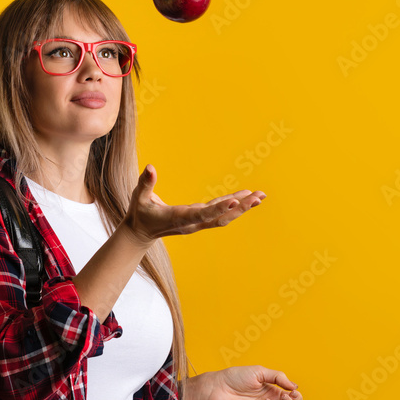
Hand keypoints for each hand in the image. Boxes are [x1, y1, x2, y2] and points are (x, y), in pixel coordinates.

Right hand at [123, 164, 264, 242]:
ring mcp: (198, 222)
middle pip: (219, 217)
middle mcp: (192, 223)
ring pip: (224, 216)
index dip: (217, 208)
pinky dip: (235, 205)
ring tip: (260, 196)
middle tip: (258, 197)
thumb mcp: (139, 198)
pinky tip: (248, 197)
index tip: (233, 201)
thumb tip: (150, 167)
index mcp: (178, 218)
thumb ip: (146, 183)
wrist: (142, 232)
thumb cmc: (140, 213)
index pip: (201, 214)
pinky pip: (221, 213)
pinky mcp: (201, 219)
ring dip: (243, 207)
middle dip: (239, 208)